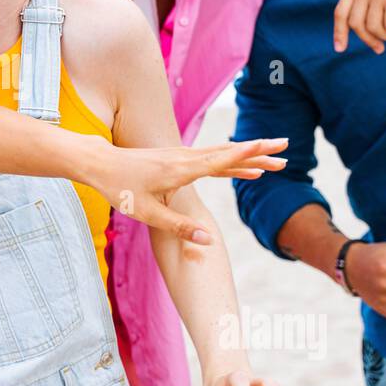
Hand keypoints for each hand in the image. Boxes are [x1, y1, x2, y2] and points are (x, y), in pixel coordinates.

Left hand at [94, 139, 287, 254]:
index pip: (221, 160)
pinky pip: (210, 158)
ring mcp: (180, 156)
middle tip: (285, 149)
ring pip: (221, 155)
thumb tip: (210, 240)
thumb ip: (180, 227)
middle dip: (258, 152)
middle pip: (228, 153)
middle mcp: (184, 158)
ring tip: (274, 162)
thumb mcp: (148, 213)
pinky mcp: (175, 158)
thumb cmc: (120, 189)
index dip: (247, 153)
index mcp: (180, 170)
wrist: (99, 164)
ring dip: (248, 156)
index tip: (270, 146)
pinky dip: (229, 161)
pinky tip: (241, 166)